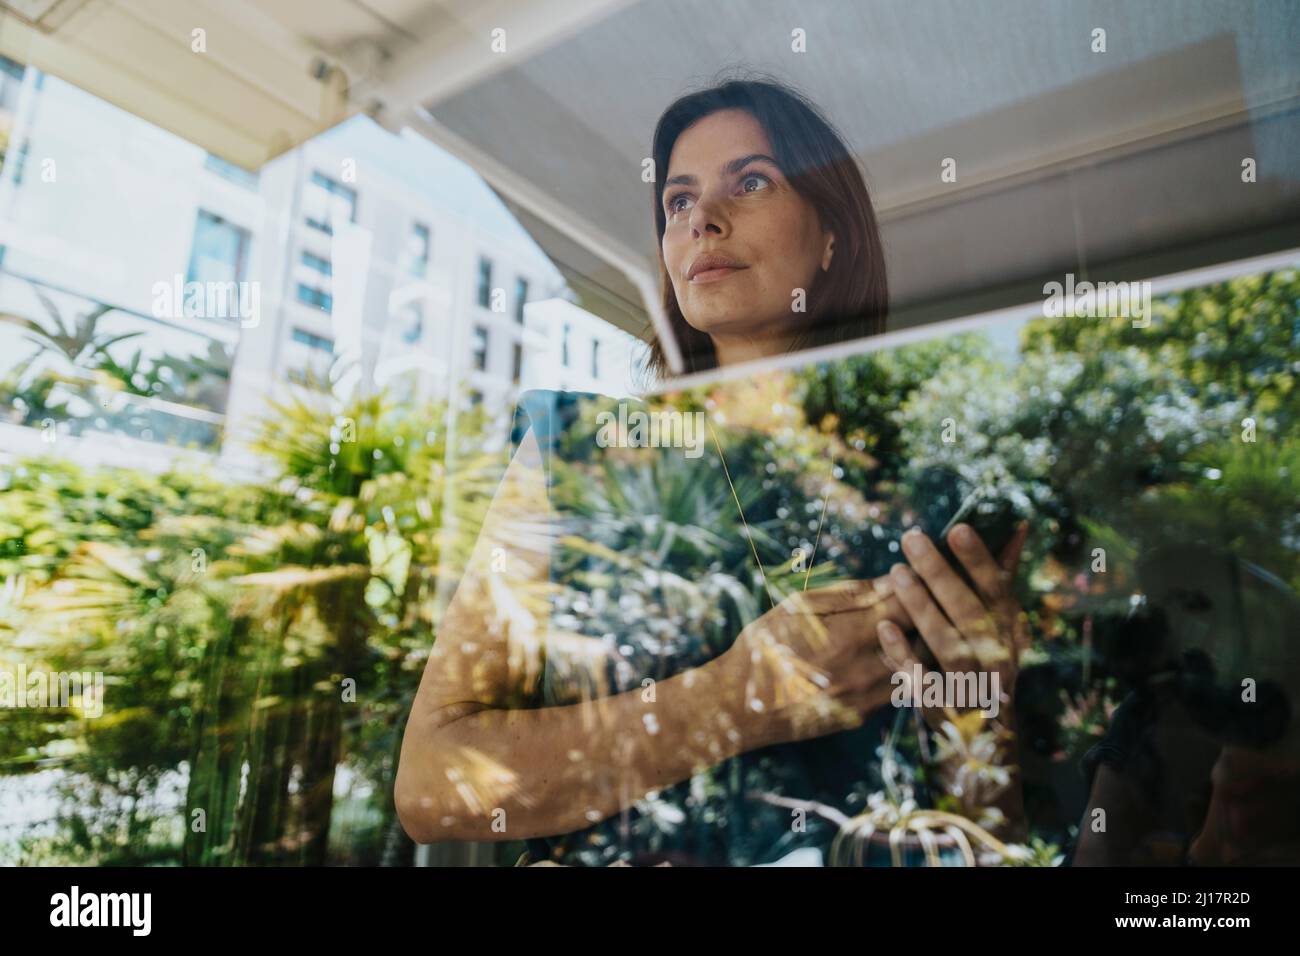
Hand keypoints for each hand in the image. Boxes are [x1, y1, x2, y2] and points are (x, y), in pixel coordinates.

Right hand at [716, 577, 913, 746]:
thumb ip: (850, 594)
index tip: (926, 569)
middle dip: (930, 611)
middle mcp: (864, 670)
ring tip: (924, 621)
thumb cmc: (765, 645)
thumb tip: (893, 578)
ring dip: (922, 641)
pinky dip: (906, 665)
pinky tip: (901, 649)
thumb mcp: (799, 607)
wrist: (740, 708)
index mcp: (849, 635)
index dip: (922, 584)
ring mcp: (867, 697)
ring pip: (917, 665)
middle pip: (921, 636)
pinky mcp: (864, 714)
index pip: (907, 604)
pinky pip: (900, 686)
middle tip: (936, 592)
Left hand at [876, 522, 1029, 731]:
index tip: (957, 529)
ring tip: (897, 572)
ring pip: (949, 645)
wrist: (983, 738)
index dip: (980, 561)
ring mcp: (972, 686)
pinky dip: (904, 655)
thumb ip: (1001, 578)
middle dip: (941, 574)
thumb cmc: (986, 661)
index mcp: (1010, 633)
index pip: (998, 592)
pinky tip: (884, 627)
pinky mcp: (944, 708)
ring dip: (922, 607)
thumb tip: (1016, 527)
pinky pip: (923, 681)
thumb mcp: (999, 623)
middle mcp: (998, 659)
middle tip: (912, 538)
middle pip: (970, 613)